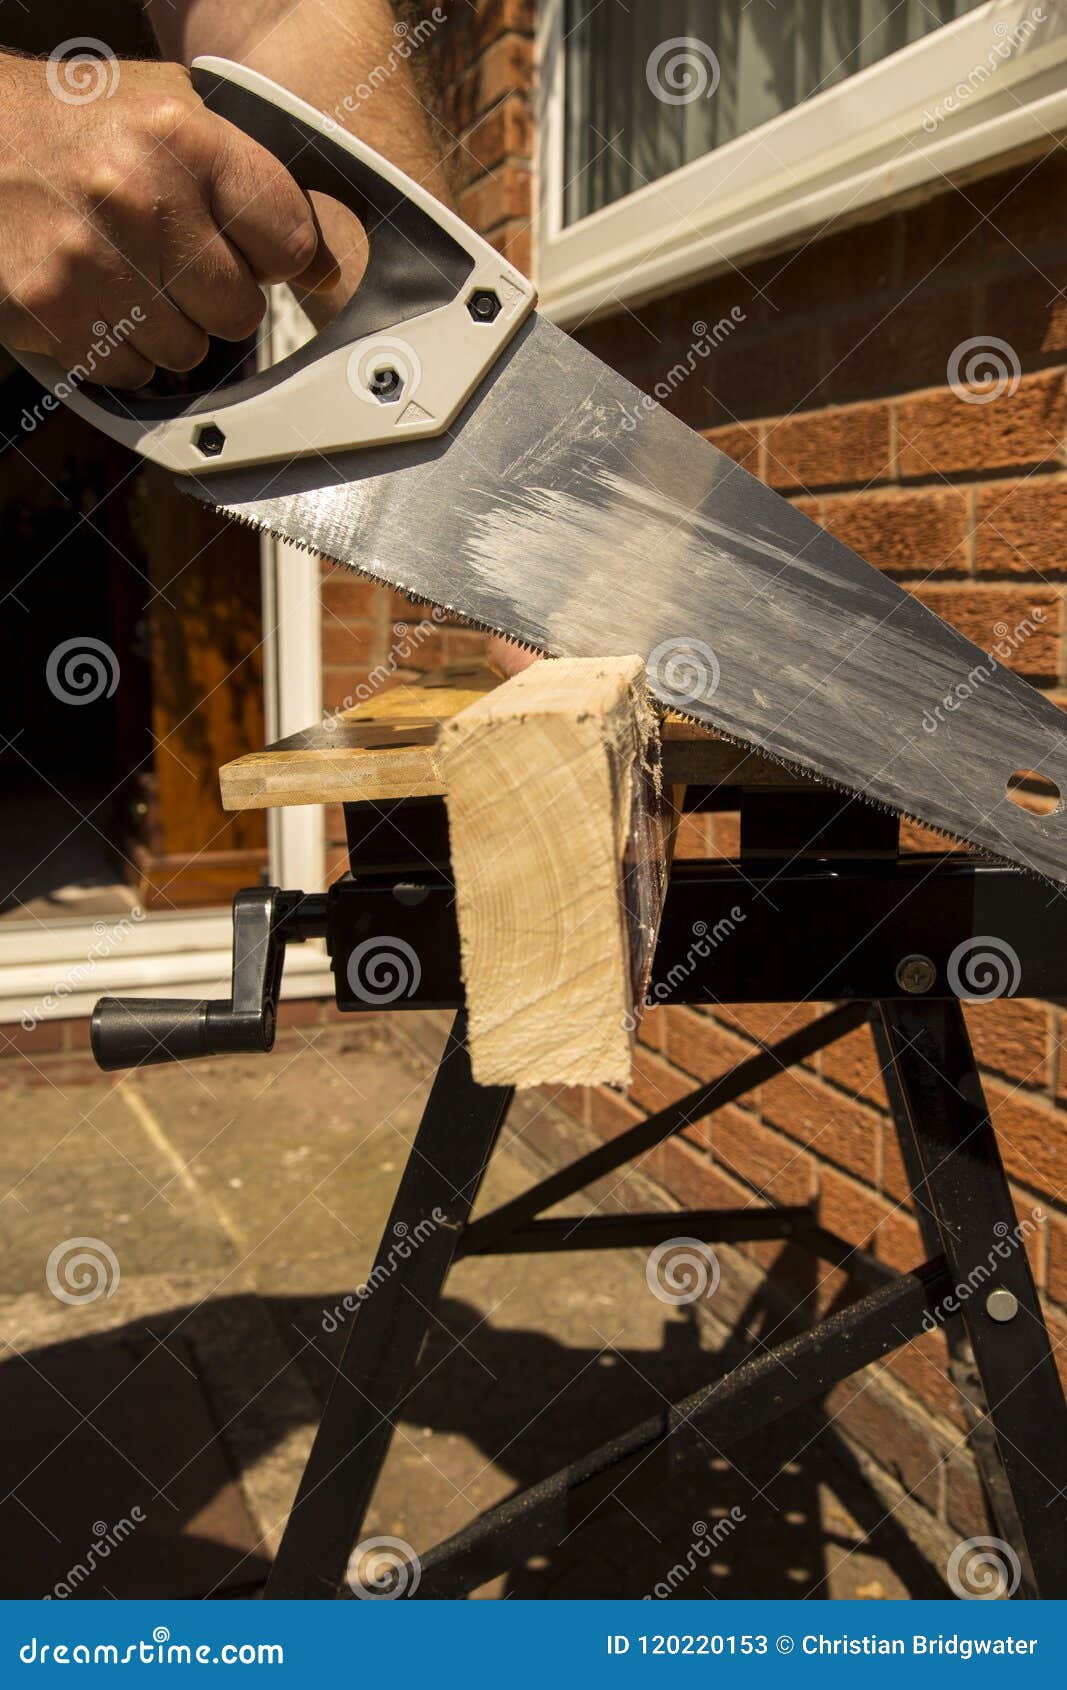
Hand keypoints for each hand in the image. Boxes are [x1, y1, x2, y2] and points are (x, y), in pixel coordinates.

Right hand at [0, 54, 337, 385]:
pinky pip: (133, 373)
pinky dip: (121, 350)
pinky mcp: (51, 310)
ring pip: (189, 352)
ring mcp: (91, 259)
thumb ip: (248, 169)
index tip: (254, 250)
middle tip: (175, 261)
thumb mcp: (168, 106)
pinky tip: (97, 299)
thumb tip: (324, 259)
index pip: (290, 241)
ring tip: (129, 274)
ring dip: (168, 328)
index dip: (275, 254)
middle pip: (241, 311)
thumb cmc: (73, 124)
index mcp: (180, 137)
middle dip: (217, 296)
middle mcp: (137, 195)